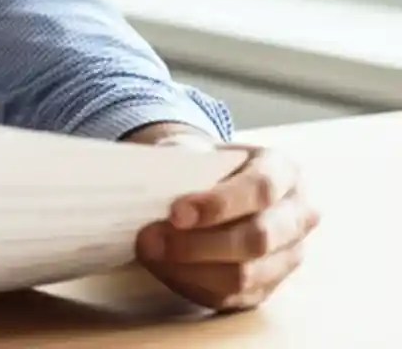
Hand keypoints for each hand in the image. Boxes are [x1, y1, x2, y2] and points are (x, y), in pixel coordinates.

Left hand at [135, 144, 319, 310]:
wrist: (211, 185)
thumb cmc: (202, 165)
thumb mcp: (195, 151)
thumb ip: (182, 166)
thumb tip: (153, 191)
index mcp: (283, 171)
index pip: (260, 189)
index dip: (218, 204)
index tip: (176, 212)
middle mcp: (296, 215)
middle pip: (258, 239)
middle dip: (198, 243)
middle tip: (151, 238)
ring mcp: (287, 255)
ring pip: (245, 275)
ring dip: (190, 268)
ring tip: (151, 252)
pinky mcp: (267, 286)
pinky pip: (231, 296)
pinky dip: (191, 284)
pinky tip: (163, 267)